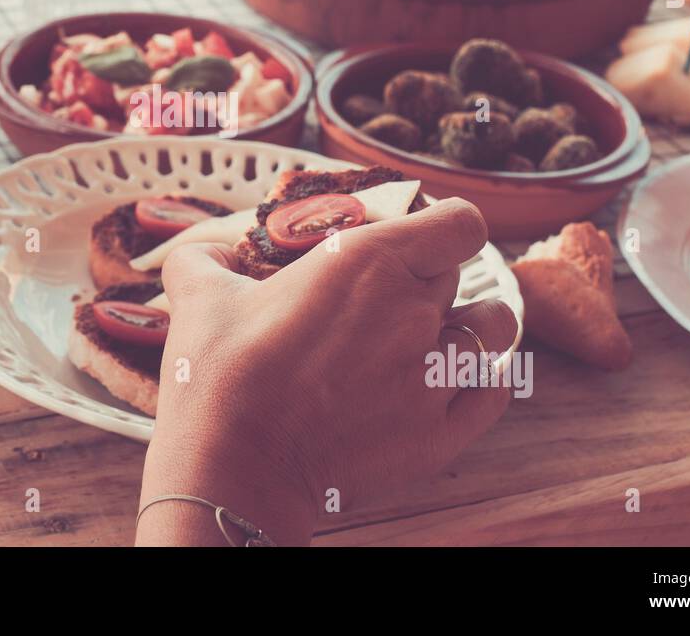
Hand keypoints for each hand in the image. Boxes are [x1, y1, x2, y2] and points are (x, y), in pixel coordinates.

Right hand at [136, 198, 517, 545]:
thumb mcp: (197, 293)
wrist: (235, 469)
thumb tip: (210, 251)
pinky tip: (449, 382)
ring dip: (468, 324)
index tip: (419, 234)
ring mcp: (435, 373)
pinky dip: (478, 381)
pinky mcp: (441, 431)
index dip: (444, 223)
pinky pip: (492, 391)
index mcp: (368, 261)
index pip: (459, 221)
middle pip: (458, 273)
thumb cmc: (218, 375)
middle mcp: (414, 310)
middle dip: (428, 277)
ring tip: (430, 338)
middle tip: (386, 298)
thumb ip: (204, 257)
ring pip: (491, 327)